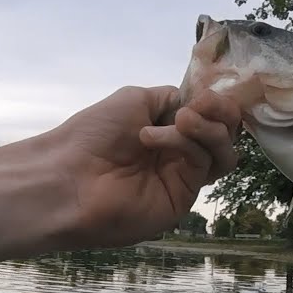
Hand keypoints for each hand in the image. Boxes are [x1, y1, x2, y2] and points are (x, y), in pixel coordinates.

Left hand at [48, 85, 240, 249]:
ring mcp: (182, 179)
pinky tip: (153, 136)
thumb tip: (194, 102)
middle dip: (222, 114)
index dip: (216, 104)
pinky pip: (201, 164)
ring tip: (183, 119)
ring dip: (209, 129)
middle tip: (203, 104)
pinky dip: (184, 142)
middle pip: (225, 136)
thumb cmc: (93, 133)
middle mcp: (179, 156)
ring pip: (223, 154)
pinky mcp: (182, 199)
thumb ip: (170, 98)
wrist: (67, 174)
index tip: (206, 93)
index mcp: (168, 131)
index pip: (210, 118)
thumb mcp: (135, 99)